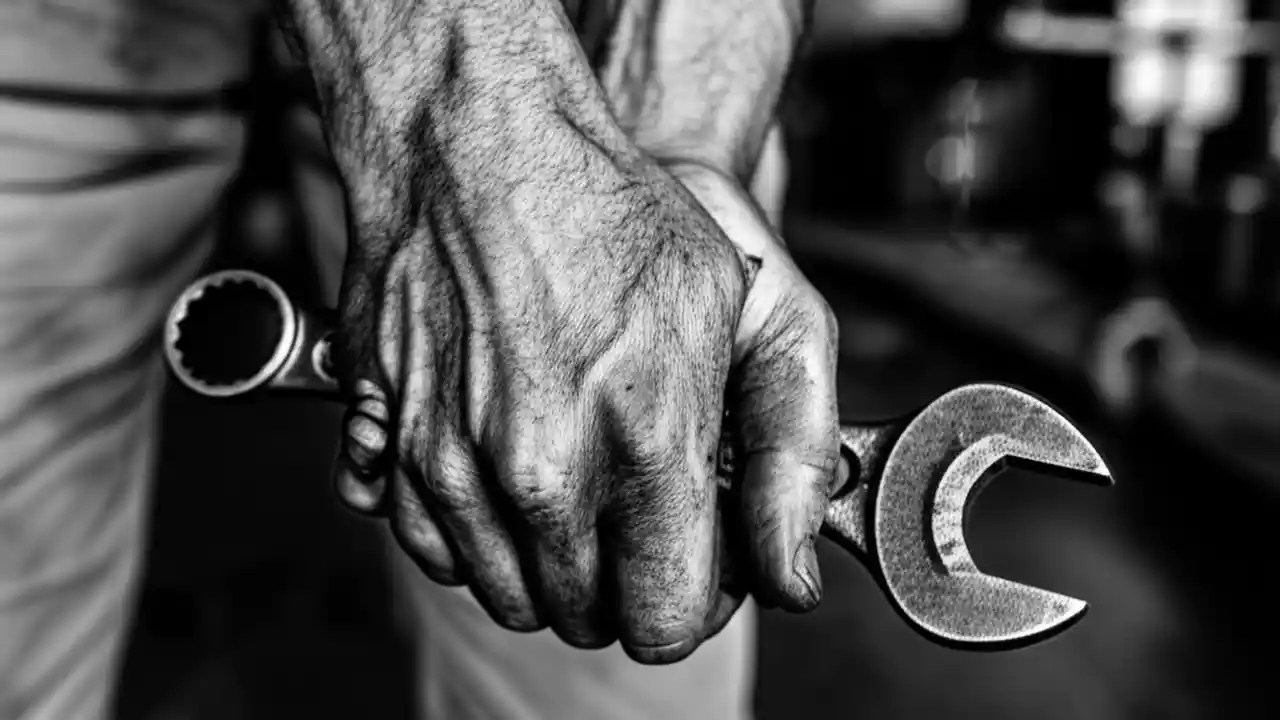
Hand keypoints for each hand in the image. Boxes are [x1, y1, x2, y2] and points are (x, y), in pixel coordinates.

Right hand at [329, 121, 839, 664]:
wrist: (477, 145)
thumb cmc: (615, 217)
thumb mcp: (753, 308)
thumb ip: (787, 457)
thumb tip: (791, 581)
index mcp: (642, 441)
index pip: (664, 619)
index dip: (688, 603)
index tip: (692, 563)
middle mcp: (538, 469)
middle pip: (582, 616)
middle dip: (618, 587)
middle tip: (634, 520)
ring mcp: (451, 459)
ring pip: (503, 594)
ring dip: (545, 567)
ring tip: (573, 491)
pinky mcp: (388, 440)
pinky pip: (430, 548)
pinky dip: (471, 537)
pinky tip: (505, 476)